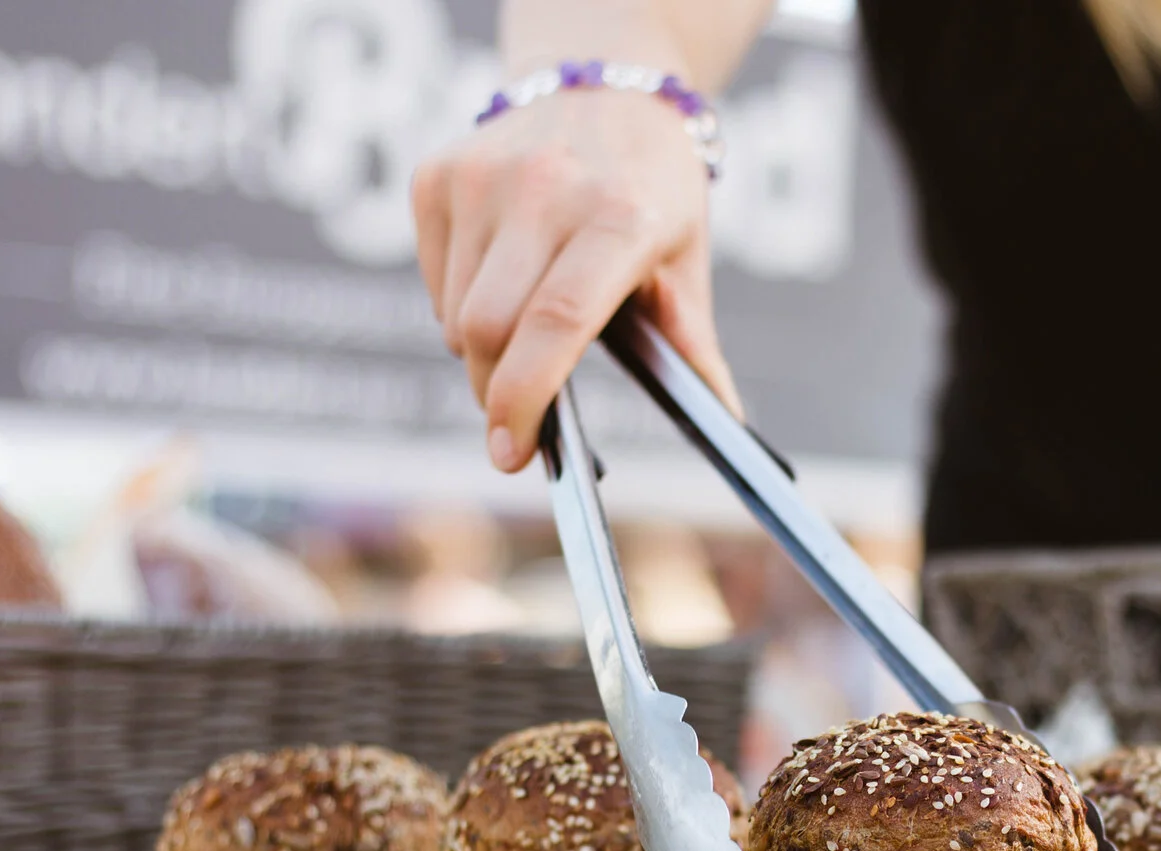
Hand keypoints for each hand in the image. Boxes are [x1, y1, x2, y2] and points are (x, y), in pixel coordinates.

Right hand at [412, 86, 738, 473]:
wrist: (606, 87)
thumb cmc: (652, 189)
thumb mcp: (686, 262)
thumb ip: (693, 347)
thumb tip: (725, 423)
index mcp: (619, 219)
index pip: (555, 323)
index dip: (527, 399)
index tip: (512, 453)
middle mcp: (545, 189)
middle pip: (487, 333)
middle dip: (499, 391)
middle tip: (522, 414)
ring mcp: (482, 178)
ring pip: (455, 317)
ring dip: (483, 348)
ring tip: (529, 321)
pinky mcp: (438, 175)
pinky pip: (435, 283)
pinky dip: (459, 305)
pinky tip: (503, 274)